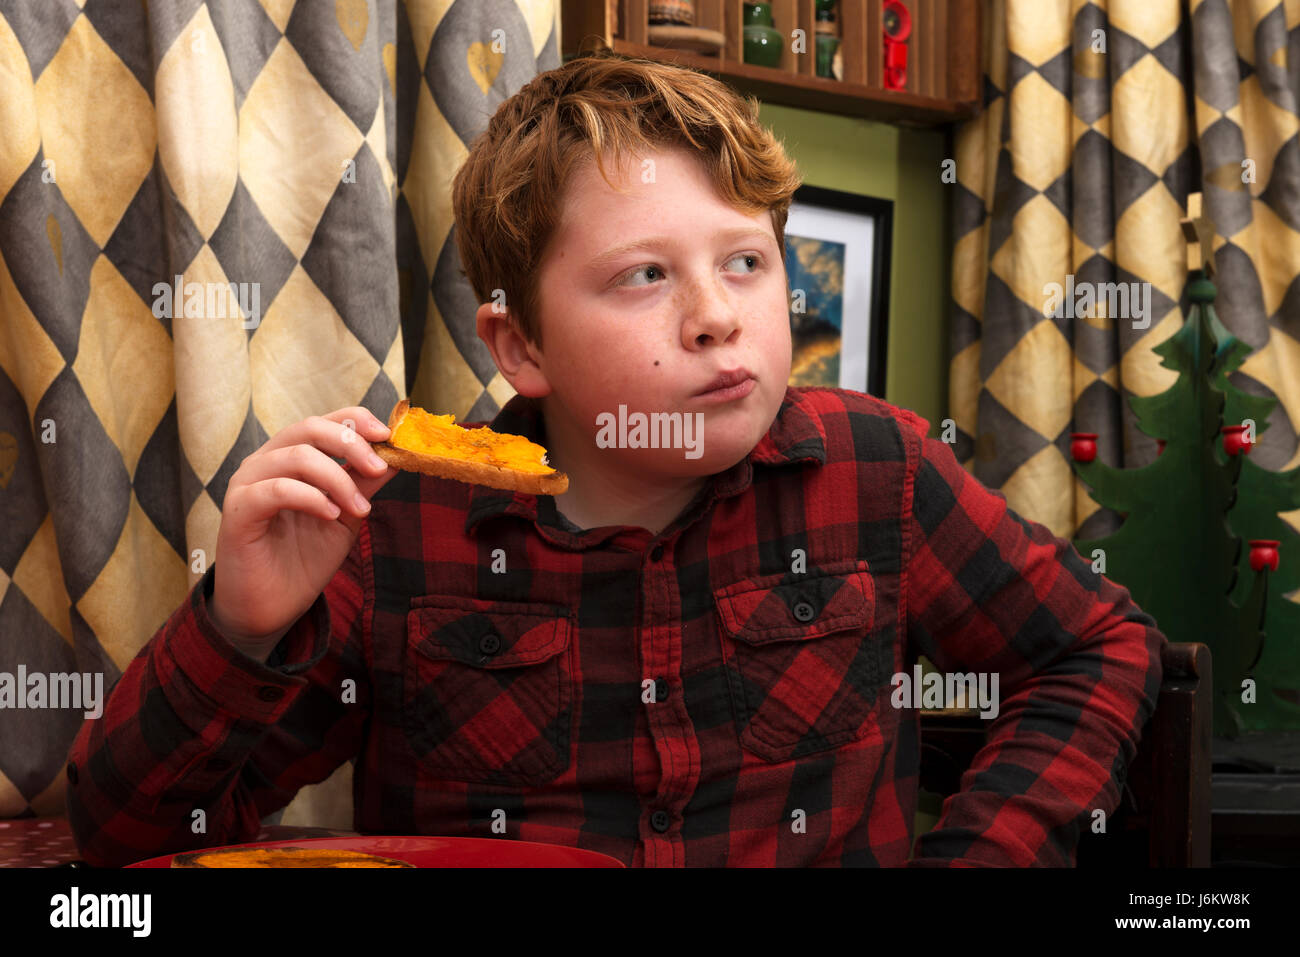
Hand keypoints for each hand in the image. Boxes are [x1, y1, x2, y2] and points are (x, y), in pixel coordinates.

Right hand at [209, 408, 396, 653]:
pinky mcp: (238, 511)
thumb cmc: (303, 559)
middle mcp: (265, 462)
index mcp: (290, 458)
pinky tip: (330, 515)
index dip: (356, 419)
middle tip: (379, 469)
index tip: (388, 435)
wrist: (270, 608)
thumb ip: (364, 484)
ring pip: (295, 456)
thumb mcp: (346, 516)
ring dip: (337, 479)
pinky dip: (310, 497)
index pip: (322, 421)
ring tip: (359, 509)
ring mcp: (247, 484)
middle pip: (308, 428)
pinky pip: (275, 489)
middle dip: (351, 444)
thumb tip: (396, 456)